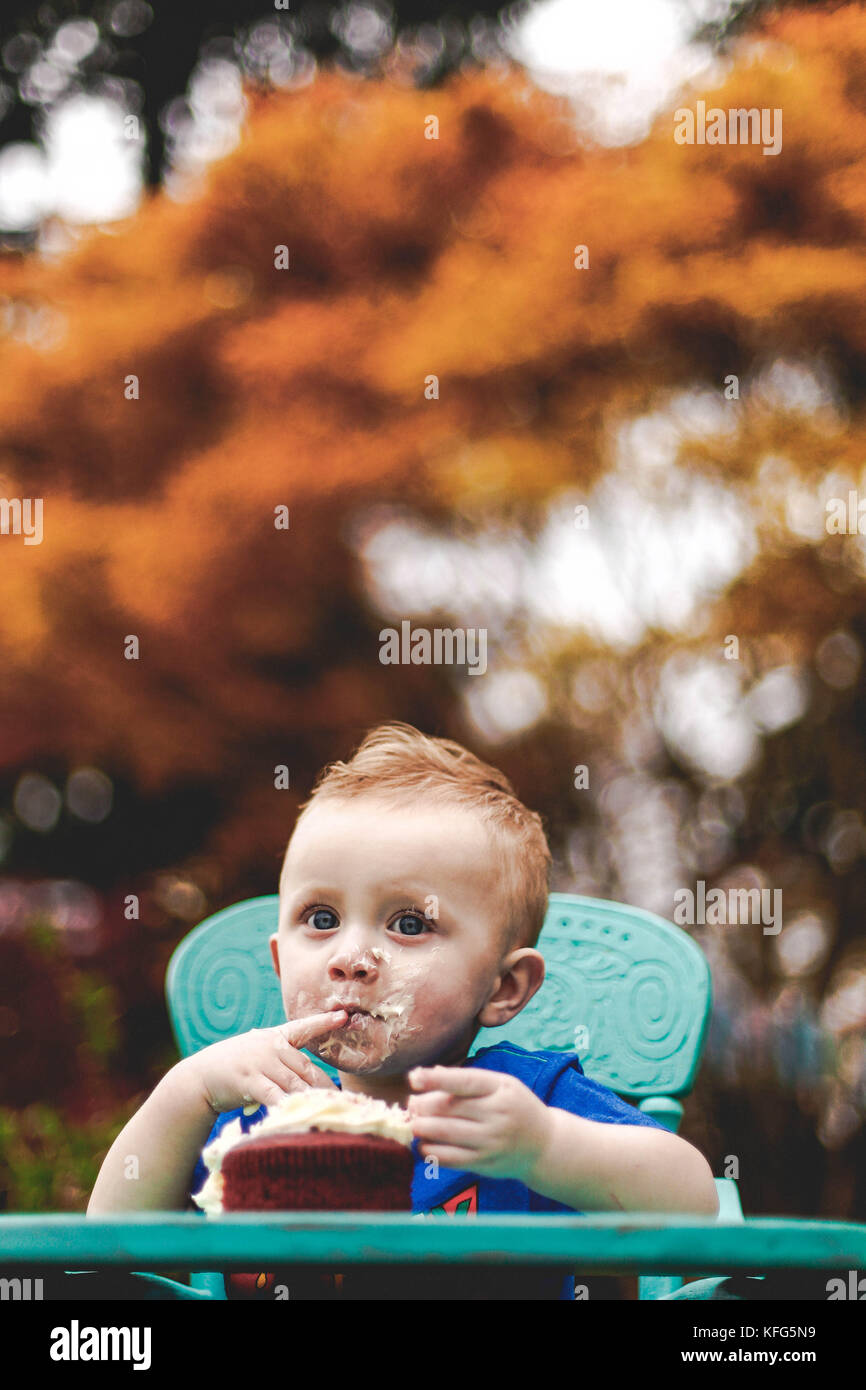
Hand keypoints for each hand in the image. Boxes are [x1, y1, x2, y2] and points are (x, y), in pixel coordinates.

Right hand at [184, 1011, 348, 1113]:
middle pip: (306, 1068)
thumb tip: (307, 1083)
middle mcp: (271, 1046)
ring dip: (312, 1099)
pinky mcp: (250, 1081)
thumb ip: (281, 1061)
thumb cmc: (234, 1066)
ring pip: (295, 1084)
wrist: (200, 1076)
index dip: (324, 1022)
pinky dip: (288, 1106)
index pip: (304, 1028)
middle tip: (342, 1100)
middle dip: (325, 1086)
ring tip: (329, 1110)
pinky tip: (298, 1114)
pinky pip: (275, 1096)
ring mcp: (261, 1063)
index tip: (344, 1015)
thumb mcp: (258, 1053)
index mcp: (275, 1036)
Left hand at [407, 1065, 553, 1183]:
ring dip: (422, 1129)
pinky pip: (451, 1159)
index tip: (414, 1077)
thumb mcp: (501, 1084)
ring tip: (413, 1124)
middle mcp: (497, 1115)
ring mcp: (491, 1141)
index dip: (436, 1079)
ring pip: (446, 1134)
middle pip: (449, 1108)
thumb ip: (468, 1080)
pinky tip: (423, 1145)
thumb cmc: (515, 1106)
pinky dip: (431, 1152)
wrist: (544, 1144)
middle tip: (410, 1104)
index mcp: (500, 1089)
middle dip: (423, 1106)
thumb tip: (428, 1076)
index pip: (465, 1082)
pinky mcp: (485, 1164)